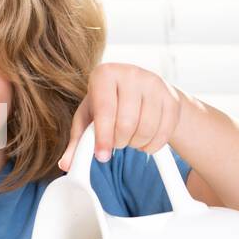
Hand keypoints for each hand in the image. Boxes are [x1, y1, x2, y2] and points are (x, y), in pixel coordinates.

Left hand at [58, 63, 184, 170]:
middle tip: (117, 142)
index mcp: (105, 74)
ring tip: (130, 139)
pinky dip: (153, 145)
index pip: (105, 111)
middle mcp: (130, 73)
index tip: (102, 156)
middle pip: (127, 123)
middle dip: (120, 141)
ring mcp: (154, 83)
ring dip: (136, 144)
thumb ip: (78, 140)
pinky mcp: (172, 97)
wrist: (142, 91)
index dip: (104, 137)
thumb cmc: (109, 104)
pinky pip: (164, 132)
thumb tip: (66, 165)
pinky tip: (145, 141)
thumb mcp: (89, 117)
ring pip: (147, 129)